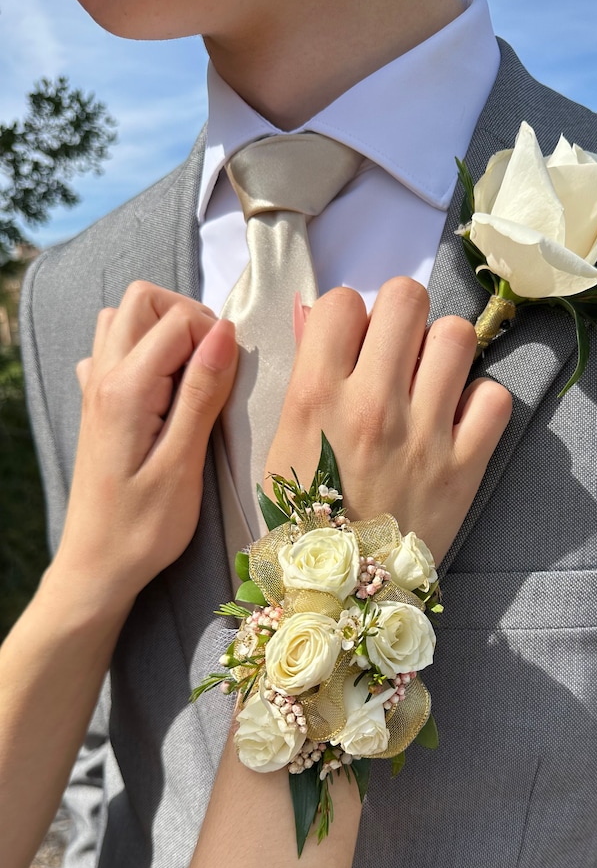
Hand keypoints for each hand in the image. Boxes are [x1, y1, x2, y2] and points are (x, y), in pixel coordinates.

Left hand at [53, 281, 237, 608]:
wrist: (97, 566)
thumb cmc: (145, 528)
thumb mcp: (183, 463)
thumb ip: (203, 393)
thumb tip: (224, 332)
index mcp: (125, 389)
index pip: (177, 320)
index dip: (215, 337)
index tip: (231, 379)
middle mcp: (102, 377)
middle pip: (142, 300)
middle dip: (187, 316)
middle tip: (215, 364)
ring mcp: (94, 389)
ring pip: (123, 319)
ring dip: (163, 330)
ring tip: (193, 375)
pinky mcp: (97, 406)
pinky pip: (113, 351)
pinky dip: (142, 352)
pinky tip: (162, 390)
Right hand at [266, 278, 511, 562]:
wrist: (340, 594)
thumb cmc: (303, 515)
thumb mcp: (283, 441)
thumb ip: (308, 375)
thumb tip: (325, 317)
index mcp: (316, 396)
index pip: (341, 302)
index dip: (349, 319)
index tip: (353, 346)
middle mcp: (372, 405)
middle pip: (407, 299)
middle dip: (402, 319)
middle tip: (398, 355)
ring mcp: (424, 435)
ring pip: (457, 336)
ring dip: (443, 352)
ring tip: (430, 384)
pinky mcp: (466, 466)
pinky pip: (494, 397)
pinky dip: (480, 403)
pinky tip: (458, 421)